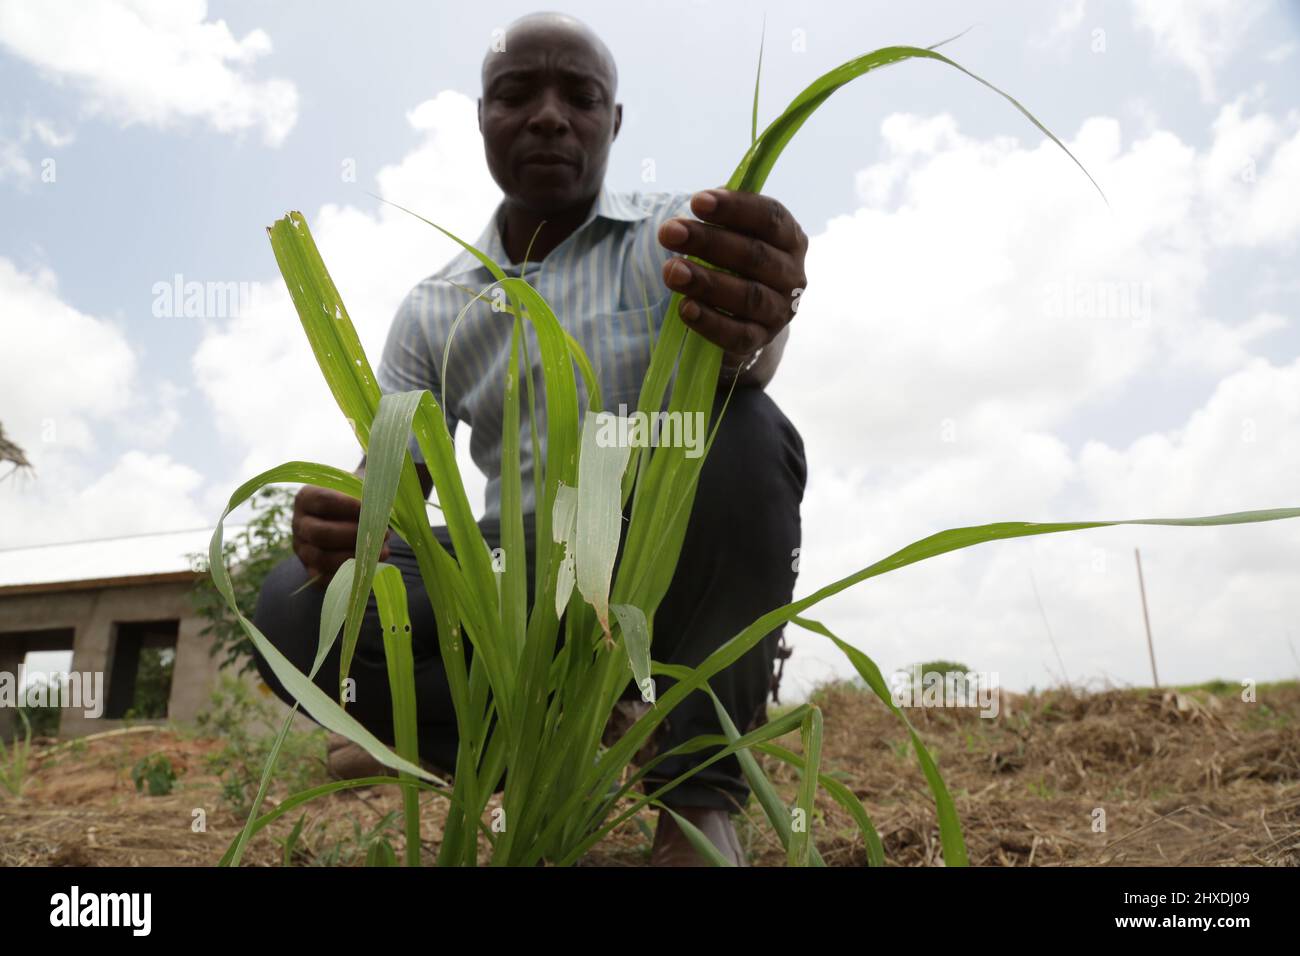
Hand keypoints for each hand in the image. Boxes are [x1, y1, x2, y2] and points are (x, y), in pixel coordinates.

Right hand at [292, 485, 390, 586]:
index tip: (369, 508)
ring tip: (381, 552)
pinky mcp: (311, 570)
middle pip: (319, 533)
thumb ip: (364, 495)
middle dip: (353, 535)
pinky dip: (348, 575)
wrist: (344, 525)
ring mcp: (303, 550)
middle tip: (382, 534)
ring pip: (322, 558)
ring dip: (355, 557)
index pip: (322, 501)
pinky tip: (370, 566)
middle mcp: (299, 525)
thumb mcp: (355, 492)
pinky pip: (325, 578)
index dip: (347, 505)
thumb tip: (378, 509)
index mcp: (306, 499)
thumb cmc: (353, 504)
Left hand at [657, 188, 807, 359]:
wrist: (744, 315)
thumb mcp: (736, 233)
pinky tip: (685, 308)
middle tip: (669, 232)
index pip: (770, 217)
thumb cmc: (736, 262)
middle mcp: (792, 275)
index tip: (697, 202)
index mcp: (790, 239)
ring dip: (706, 282)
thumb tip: (702, 202)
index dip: (734, 208)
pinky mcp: (760, 340)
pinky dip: (710, 322)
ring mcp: (779, 311)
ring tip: (671, 270)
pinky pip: (738, 334)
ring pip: (748, 296)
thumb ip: (723, 217)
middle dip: (708, 242)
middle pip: (754, 255)